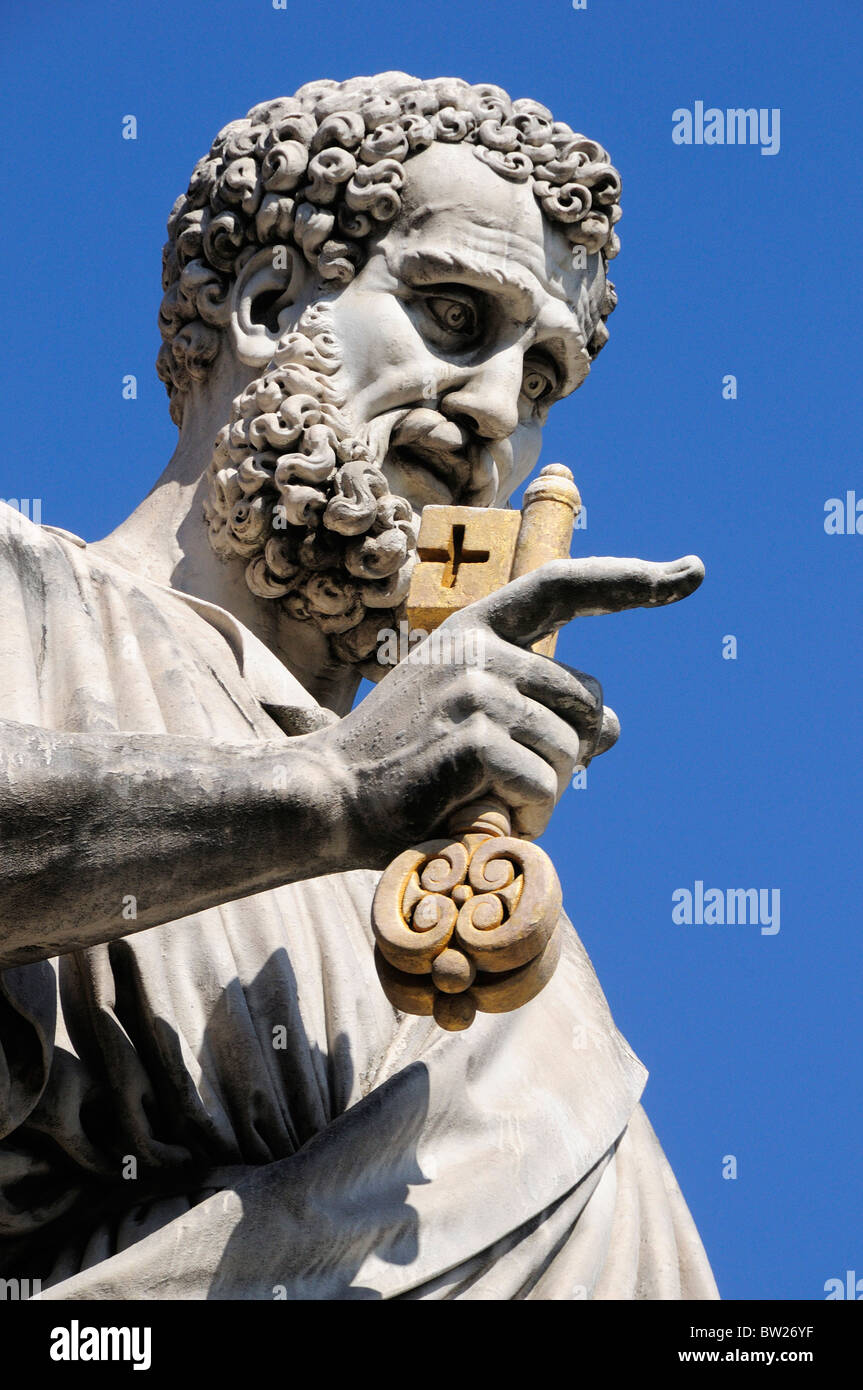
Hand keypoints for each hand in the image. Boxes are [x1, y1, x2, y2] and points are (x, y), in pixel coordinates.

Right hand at [320, 554, 703, 858]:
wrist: (330, 798)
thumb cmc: (407, 764)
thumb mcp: (473, 721)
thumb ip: (541, 712)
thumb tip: (616, 726)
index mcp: (476, 629)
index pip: (564, 587)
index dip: (632, 581)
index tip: (692, 573)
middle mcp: (478, 648)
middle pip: (588, 700)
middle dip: (570, 754)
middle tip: (512, 784)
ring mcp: (474, 688)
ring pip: (571, 749)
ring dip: (546, 793)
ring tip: (487, 801)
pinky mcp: (472, 738)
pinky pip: (543, 784)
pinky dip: (526, 815)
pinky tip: (482, 818)